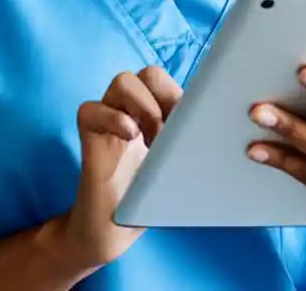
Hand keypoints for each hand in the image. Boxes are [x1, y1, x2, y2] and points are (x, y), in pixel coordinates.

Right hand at [60, 66, 181, 268]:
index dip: (181, 92)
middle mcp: (133, 111)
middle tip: (171, 130)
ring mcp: (110, 121)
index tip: (192, 120)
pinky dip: (111, 117)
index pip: (170, 81)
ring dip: (143, 105)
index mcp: (157, 114)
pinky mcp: (90, 137)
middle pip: (148, 74)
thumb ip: (190, 143)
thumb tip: (216, 125)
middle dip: (164, 95)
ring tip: (152, 138)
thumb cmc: (150, 202)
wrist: (114, 232)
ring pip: (122, 82)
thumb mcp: (178, 168)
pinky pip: (90, 109)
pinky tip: (130, 136)